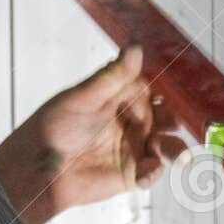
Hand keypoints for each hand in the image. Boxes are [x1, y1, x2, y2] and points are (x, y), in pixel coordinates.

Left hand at [0, 46, 183, 223]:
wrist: (39, 170)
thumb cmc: (54, 128)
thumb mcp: (83, 98)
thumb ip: (112, 77)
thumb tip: (135, 49)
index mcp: (123, 98)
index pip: (154, 89)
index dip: (169, 89)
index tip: (184, 90)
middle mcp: (134, 122)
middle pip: (167, 118)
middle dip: (177, 120)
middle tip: (176, 123)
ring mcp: (135, 148)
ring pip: (167, 146)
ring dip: (177, 150)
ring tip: (182, 157)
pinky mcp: (132, 174)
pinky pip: (152, 173)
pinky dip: (153, 173)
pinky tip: (146, 172)